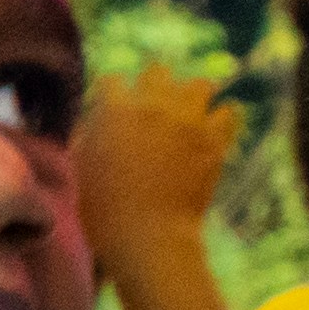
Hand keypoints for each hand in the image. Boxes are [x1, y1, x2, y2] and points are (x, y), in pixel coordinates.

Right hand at [70, 70, 239, 245]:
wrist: (148, 237)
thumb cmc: (104, 210)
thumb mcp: (81, 168)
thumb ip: (87, 135)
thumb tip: (94, 120)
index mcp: (115, 110)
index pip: (112, 80)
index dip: (112, 94)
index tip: (113, 108)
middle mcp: (153, 106)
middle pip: (157, 72)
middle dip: (153, 86)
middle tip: (152, 109)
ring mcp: (188, 120)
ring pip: (198, 84)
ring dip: (191, 96)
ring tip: (187, 113)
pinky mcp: (214, 139)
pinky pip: (227, 112)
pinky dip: (219, 120)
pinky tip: (210, 131)